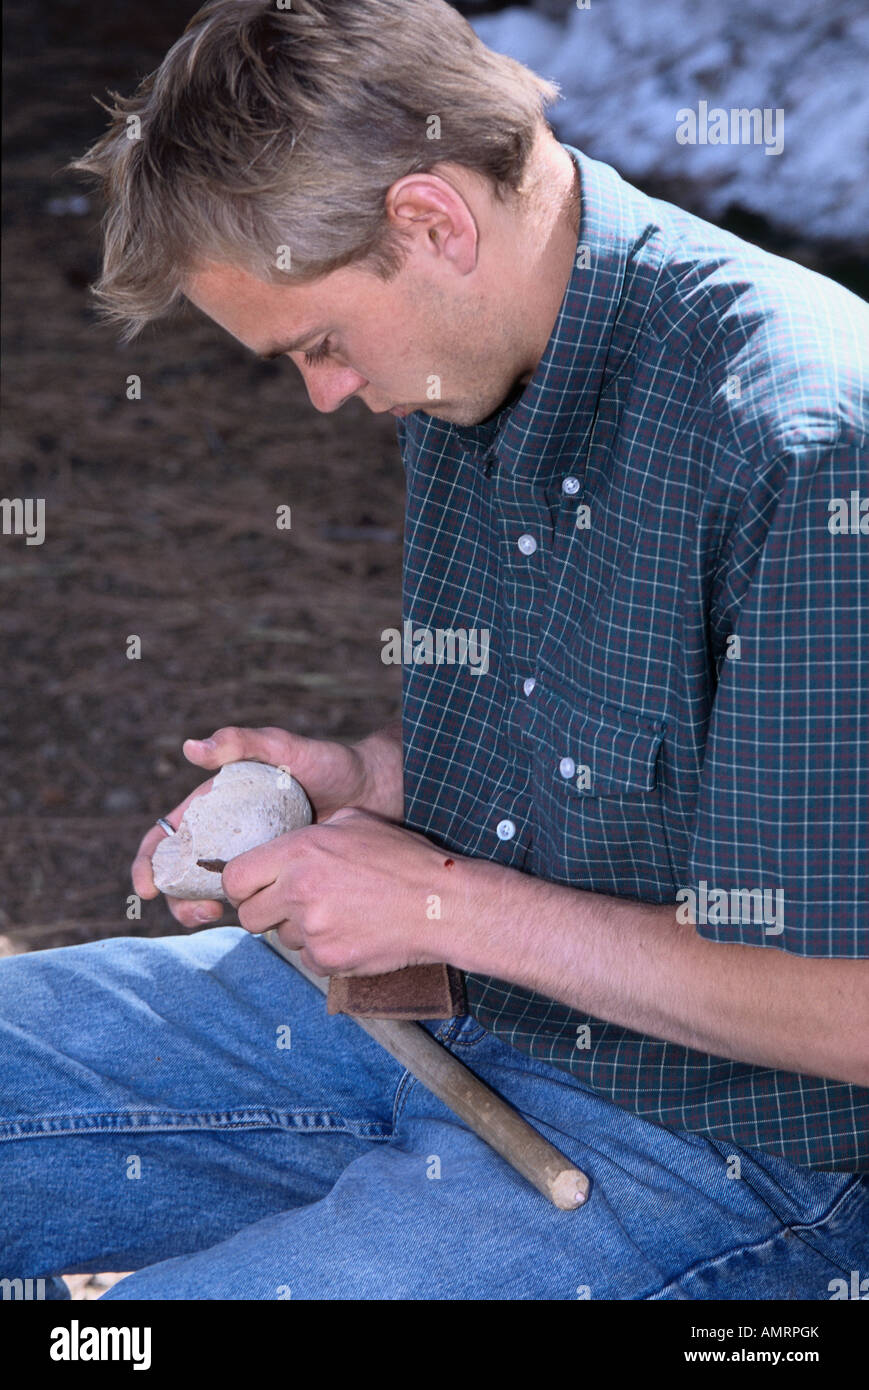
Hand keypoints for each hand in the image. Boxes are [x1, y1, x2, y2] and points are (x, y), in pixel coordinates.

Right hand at [131, 723, 400, 928]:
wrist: (376, 792)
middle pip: (181, 873)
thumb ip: (243, 743)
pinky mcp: (276, 876)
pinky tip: (252, 918)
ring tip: (216, 916)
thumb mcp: (286, 749)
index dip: (149, 860)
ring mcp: (250, 857)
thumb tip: (191, 747)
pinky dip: (240, 913)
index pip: (169, 834)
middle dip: (175, 897)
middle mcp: (227, 833)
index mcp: (218, 804)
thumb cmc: (330, 763)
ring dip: (199, 910)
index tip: (147, 886)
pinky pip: (249, 900)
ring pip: (208, 892)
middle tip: (195, 912)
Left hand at [220, 807, 459, 976]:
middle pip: (248, 917)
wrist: (439, 903)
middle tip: (291, 906)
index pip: (234, 877)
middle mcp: (298, 890)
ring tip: (337, 914)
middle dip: (265, 913)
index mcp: (299, 851)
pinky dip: (324, 950)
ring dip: (299, 931)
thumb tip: (286, 848)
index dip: (241, 886)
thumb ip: (313, 834)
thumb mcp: (355, 822)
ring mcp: (312, 929)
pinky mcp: (327, 960)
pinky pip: (308, 959)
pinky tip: (351, 932)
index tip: (255, 888)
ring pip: (281, 938)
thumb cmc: (403, 858)